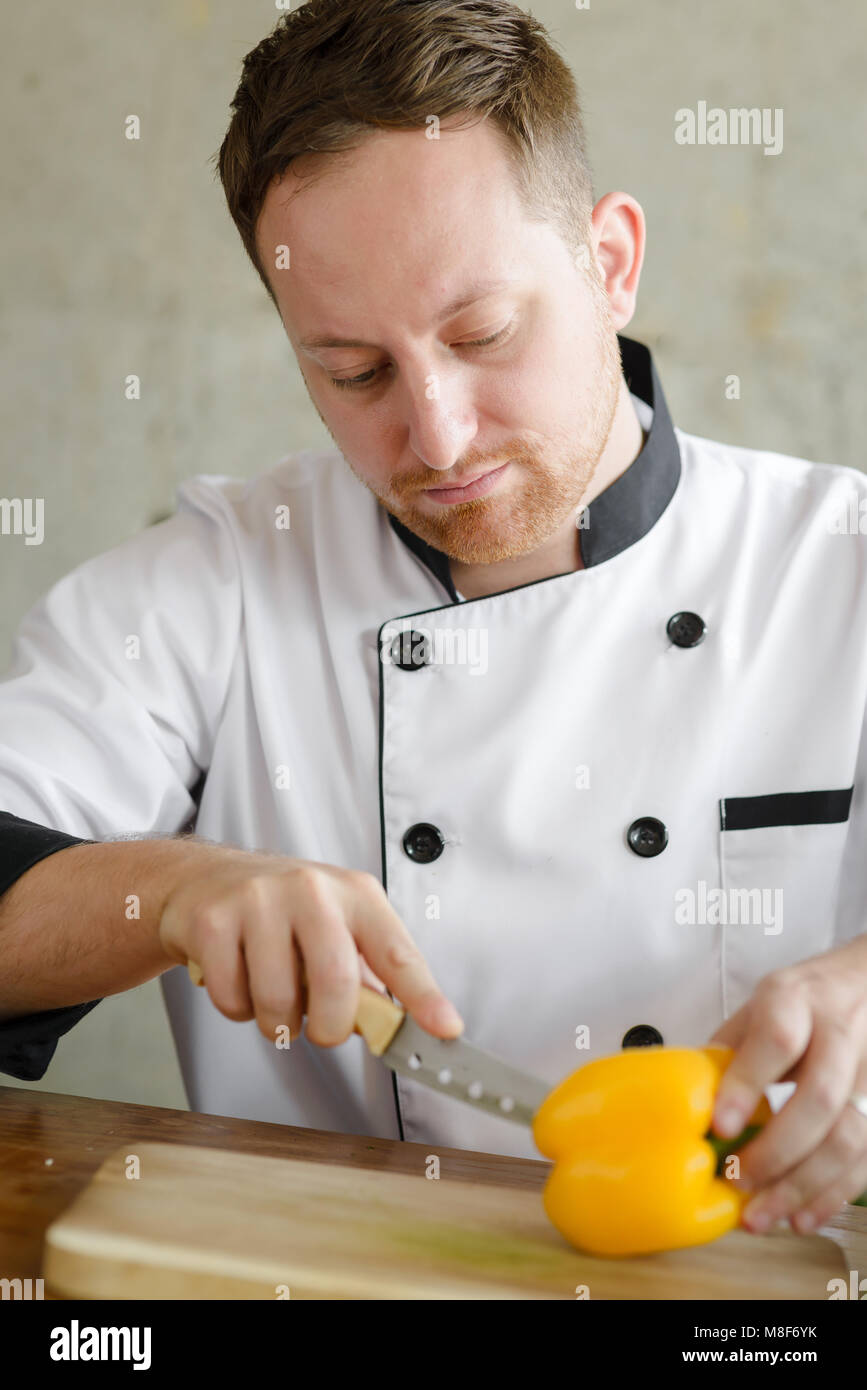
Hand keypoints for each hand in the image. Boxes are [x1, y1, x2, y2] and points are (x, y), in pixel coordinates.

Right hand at [158, 853, 462, 1046]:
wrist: (203, 878)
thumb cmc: (281, 909)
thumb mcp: (336, 924)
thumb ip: (368, 974)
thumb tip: (402, 1026)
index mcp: (355, 894)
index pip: (397, 951)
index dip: (424, 995)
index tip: (445, 1029)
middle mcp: (311, 889)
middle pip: (336, 982)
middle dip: (329, 1027)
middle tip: (321, 1029)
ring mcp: (259, 901)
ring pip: (278, 1001)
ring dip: (277, 1022)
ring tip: (273, 998)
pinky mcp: (214, 920)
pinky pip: (232, 998)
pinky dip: (237, 1009)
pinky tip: (238, 979)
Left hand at [706, 933, 866, 1233]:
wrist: (865, 983)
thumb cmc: (800, 1002)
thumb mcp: (758, 1006)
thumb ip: (729, 1050)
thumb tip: (690, 1104)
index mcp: (795, 998)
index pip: (776, 1040)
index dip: (747, 1084)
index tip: (719, 1126)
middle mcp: (839, 1031)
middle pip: (820, 1096)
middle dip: (777, 1150)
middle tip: (738, 1180)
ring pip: (849, 1135)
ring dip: (804, 1185)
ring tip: (762, 1214)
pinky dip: (833, 1195)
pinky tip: (800, 1216)